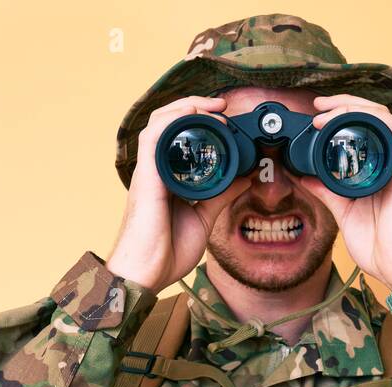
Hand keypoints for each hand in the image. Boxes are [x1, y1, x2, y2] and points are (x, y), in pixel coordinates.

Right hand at [106, 96, 252, 291]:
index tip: (227, 119)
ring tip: (213, 110)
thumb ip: (222, 195)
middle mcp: (156, 169)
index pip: (180, 136)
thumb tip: (245, 177)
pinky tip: (193, 117)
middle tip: (223, 107)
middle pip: (169, 122)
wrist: (146, 274)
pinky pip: (155, 137)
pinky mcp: (146, 177)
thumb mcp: (204, 218)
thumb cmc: (166, 253)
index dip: (201, 120)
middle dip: (196, 106)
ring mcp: (149, 171)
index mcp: (169, 178)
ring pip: (160, 122)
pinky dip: (173, 121)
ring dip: (187, 108)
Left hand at [298, 94, 391, 290]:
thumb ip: (326, 191)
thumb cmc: (379, 245)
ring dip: (354, 107)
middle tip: (318, 106)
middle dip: (344, 103)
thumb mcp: (343, 212)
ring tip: (327, 112)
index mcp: (374, 171)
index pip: (361, 130)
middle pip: (372, 116)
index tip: (316, 117)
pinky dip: (374, 119)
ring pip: (383, 117)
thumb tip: (304, 176)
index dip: (340, 115)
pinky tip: (353, 120)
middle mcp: (387, 163)